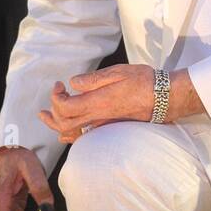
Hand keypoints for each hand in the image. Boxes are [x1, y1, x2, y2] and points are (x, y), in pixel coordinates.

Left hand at [38, 65, 154, 140]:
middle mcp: (99, 118)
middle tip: (56, 95)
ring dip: (56, 125)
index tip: (60, 85)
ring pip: (73, 134)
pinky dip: (71, 135)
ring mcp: (104, 126)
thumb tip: (73, 83)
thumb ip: (93, 79)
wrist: (164, 98)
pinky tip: (66, 131)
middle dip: (52, 111)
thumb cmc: (144, 81)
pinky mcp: (110, 129)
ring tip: (47, 116)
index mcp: (98, 102)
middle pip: (64, 124)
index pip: (64, 107)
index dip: (56, 96)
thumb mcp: (118, 72)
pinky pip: (85, 138)